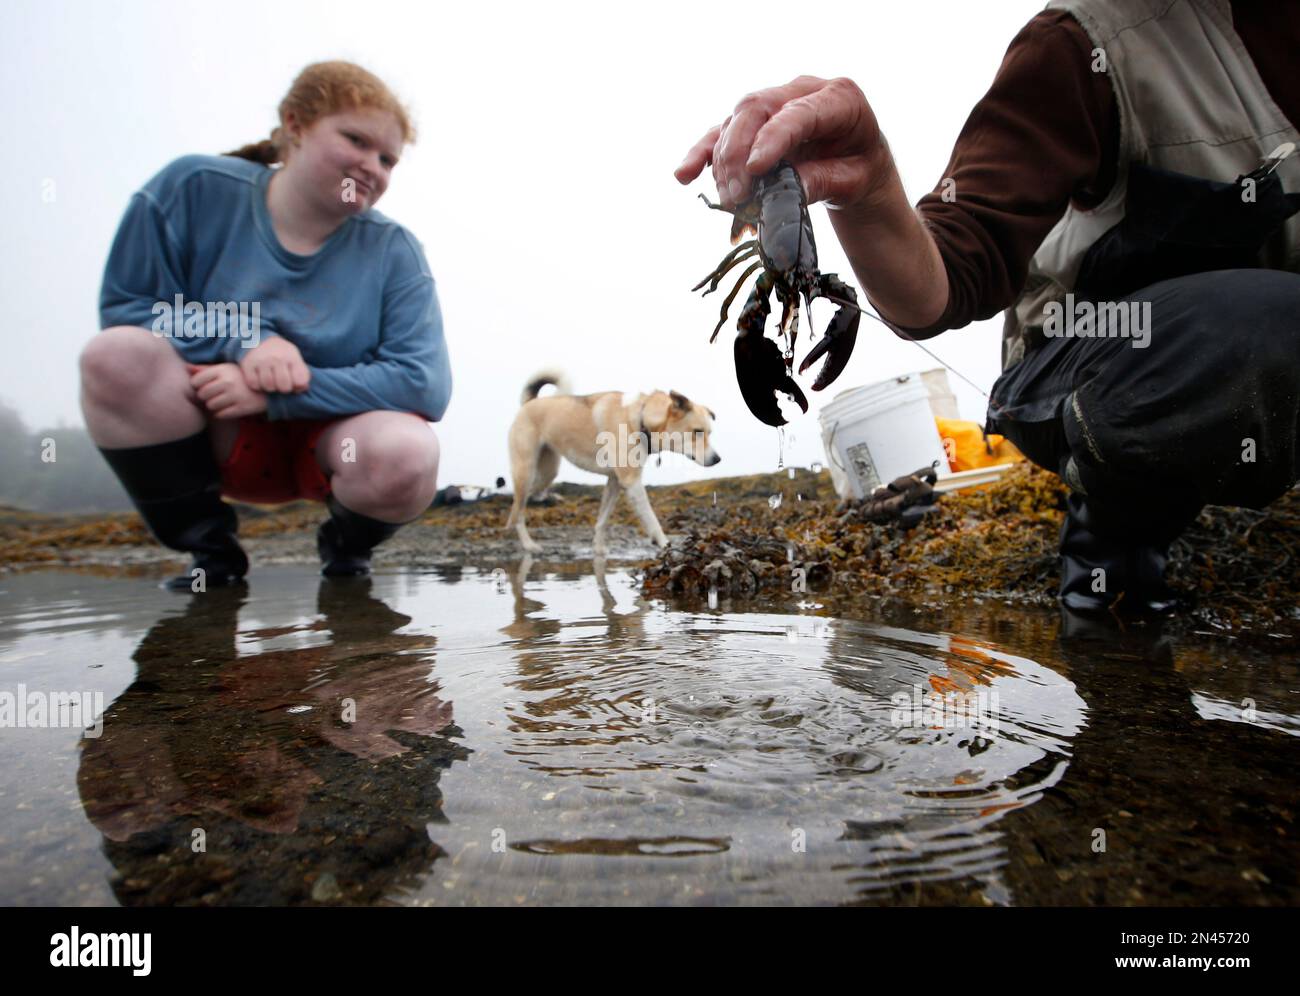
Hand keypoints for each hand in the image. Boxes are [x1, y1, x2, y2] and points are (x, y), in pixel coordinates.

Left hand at [188, 363, 268, 418]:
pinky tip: (228, 408)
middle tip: (214, 395)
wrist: (267, 387)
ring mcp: (235, 395)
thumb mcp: (226, 368)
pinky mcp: (242, 408)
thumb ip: (205, 368)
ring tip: (222, 401)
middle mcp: (228, 382)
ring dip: (213, 406)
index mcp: (222, 370)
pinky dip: (221, 413)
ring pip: (211, 406)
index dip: (198, 385)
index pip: (196, 381)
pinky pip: (221, 415)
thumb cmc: (241, 377)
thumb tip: (186, 368)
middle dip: (205, 396)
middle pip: (202, 394)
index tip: (205, 386)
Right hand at [238, 336, 309, 393]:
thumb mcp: (295, 359)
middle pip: (284, 386)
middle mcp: (277, 358)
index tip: (293, 381)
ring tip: (270, 381)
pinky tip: (259, 379)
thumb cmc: (280, 354)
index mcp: (292, 357)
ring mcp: (262, 361)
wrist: (258, 338)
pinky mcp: (248, 364)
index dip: (297, 385)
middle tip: (280, 383)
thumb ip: (302, 374)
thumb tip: (301, 388)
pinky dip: (257, 385)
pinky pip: (254, 384)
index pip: (300, 381)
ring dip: (270, 387)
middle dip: (283, 388)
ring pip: (268, 386)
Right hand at [675, 75, 892, 213]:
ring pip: (734, 123)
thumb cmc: (860, 168)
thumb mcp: (853, 179)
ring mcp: (773, 104)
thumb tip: (785, 191)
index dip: (772, 139)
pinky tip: (684, 175)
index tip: (755, 169)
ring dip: (723, 164)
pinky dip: (701, 155)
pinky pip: (720, 134)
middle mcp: (801, 91)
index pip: (796, 113)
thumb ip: (822, 181)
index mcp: (838, 98)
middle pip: (754, 109)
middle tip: (738, 195)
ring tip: (731, 201)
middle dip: (738, 153)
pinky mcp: (753, 125)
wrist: (857, 164)